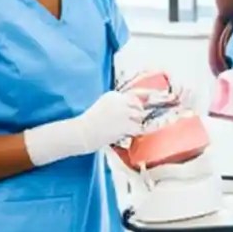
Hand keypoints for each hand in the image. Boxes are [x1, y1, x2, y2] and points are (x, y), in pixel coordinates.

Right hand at [23, 91, 144, 165]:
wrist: (81, 133)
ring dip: (135, 125)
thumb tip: (130, 113)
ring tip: (126, 131)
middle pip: (138, 105)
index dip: (141, 102)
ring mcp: (123, 112)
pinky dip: (135, 133)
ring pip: (139, 117)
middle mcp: (120, 101)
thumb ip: (115, 107)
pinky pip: (138, 128)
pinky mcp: (125, 124)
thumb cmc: (87, 125)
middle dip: (138, 115)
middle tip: (134, 123)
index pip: (133, 96)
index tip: (151, 101)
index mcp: (113, 95)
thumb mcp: (101, 108)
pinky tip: (128, 136)